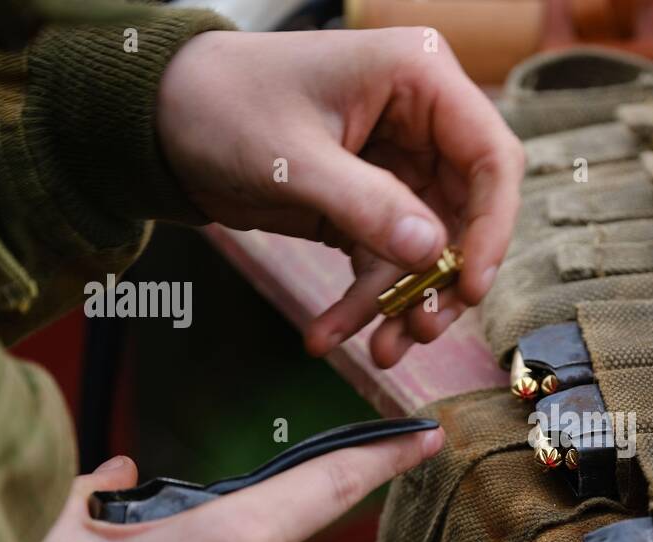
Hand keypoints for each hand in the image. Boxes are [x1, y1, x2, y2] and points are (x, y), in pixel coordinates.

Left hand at [156, 28, 523, 366]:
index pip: (492, 158)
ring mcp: (399, 168)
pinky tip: (329, 335)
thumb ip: (365, 204)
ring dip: (407, 305)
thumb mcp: (292, 158)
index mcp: (419, 79)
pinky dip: (364, 305)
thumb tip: (432, 251)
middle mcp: (422, 123)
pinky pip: (386, 264)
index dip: (492, 227)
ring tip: (381, 351)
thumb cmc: (222, 104)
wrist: (159, 119)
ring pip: (431, 252)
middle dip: (444, 281)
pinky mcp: (371, 206)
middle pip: (469, 215)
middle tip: (421, 330)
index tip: (469, 285)